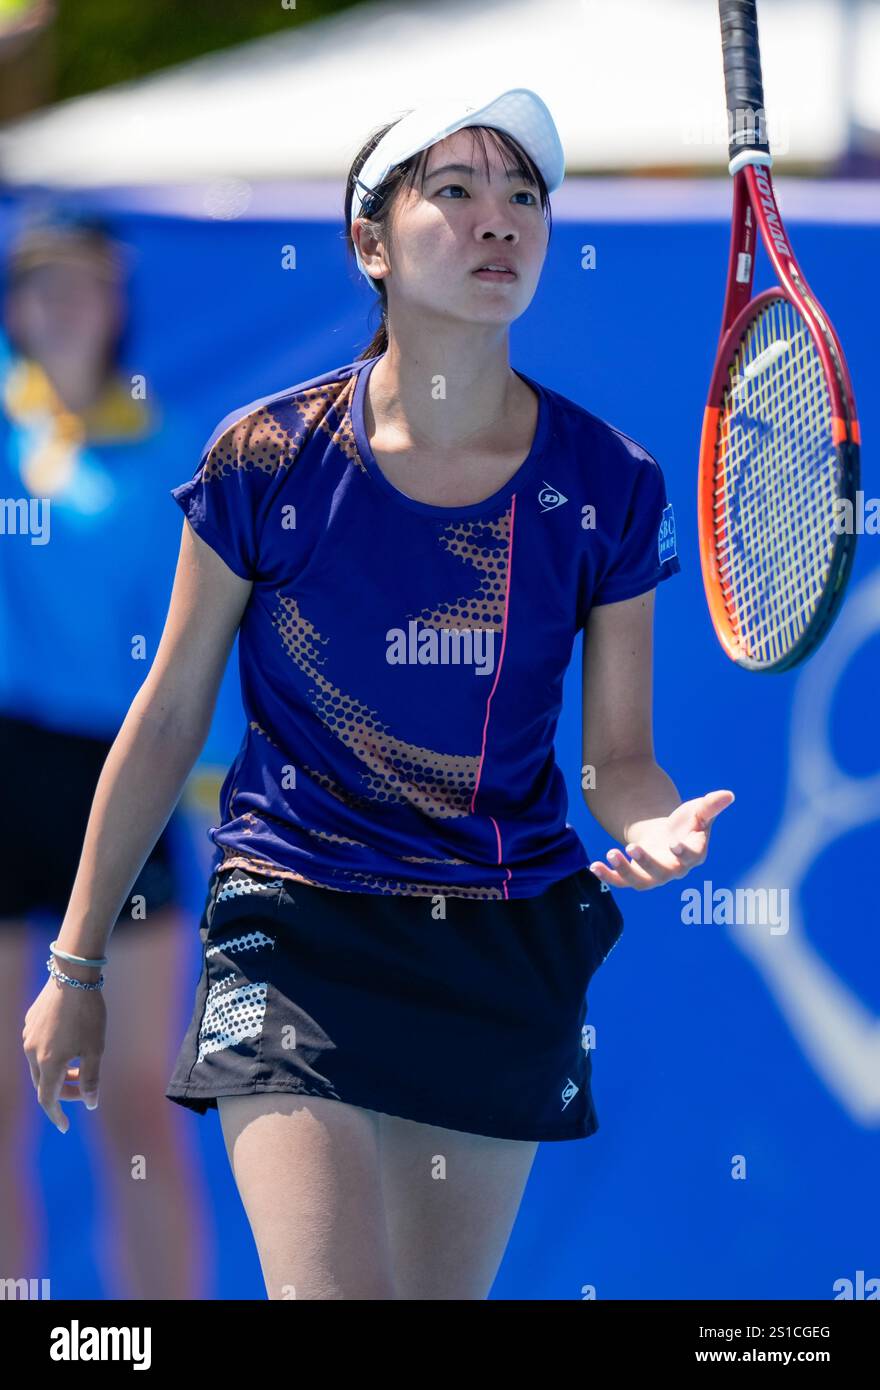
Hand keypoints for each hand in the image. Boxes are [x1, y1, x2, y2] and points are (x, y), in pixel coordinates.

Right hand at [21, 975, 106, 1133]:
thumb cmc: (88, 1014)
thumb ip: (91, 1079)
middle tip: (82, 1090)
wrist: (73, 976)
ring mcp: (28, 1036)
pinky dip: (52, 1055)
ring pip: (39, 1065)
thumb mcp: (95, 1049)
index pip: (48, 1099)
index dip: (57, 1115)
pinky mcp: (30, 1022)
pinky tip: (70, 1044)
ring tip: (80, 1067)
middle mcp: (32, 1052)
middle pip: (43, 1083)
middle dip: (62, 1091)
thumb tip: (90, 1104)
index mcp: (48, 1062)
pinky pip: (38, 1047)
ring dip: (58, 1073)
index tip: (65, 1126)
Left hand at [589, 789, 734, 889]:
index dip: (683, 852)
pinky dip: (608, 876)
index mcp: (693, 855)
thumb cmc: (685, 824)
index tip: (673, 844)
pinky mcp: (635, 876)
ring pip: (639, 881)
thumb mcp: (697, 811)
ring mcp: (653, 877)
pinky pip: (620, 882)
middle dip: (647, 863)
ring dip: (624, 870)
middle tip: (632, 847)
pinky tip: (594, 866)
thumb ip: (711, 805)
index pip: (690, 857)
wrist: (666, 836)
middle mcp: (673, 871)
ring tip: (610, 853)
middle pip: (661, 872)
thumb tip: (728, 795)